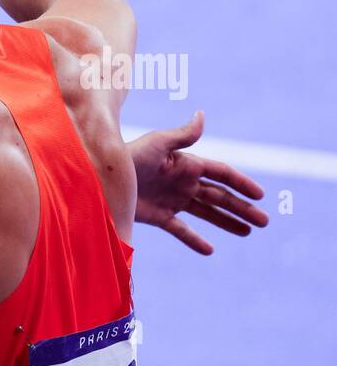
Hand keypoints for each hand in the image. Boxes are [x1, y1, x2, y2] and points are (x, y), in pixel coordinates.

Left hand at [129, 111, 268, 254]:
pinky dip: (194, 239)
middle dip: (242, 208)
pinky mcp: (157, 216)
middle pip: (220, 196)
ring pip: (206, 212)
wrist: (100, 181)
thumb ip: (182, 136)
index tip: (261, 195)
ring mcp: (171, 200)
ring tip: (248, 231)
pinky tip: (209, 250)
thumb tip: (202, 115)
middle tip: (265, 222)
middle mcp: (182, 182)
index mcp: (186, 164)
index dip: (241, 183)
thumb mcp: (157, 144)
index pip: (221, 173)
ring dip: (227, 222)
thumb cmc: (128, 157)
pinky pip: (180, 229)